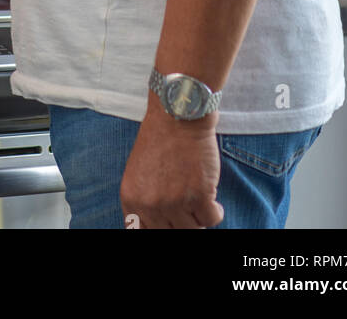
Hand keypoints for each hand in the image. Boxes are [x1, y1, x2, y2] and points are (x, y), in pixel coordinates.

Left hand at [119, 104, 224, 228]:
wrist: (177, 114)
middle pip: (171, 233)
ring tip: (199, 198)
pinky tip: (211, 197)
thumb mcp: (140, 173)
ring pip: (193, 229)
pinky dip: (215, 211)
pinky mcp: (199, 196)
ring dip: (199, 216)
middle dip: (182, 223)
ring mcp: (175, 203)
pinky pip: (212, 219)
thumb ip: (145, 201)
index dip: (161, 229)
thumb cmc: (160, 139)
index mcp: (132, 199)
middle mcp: (150, 205)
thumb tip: (158, 226)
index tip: (171, 223)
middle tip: (189, 209)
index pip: (141, 233)